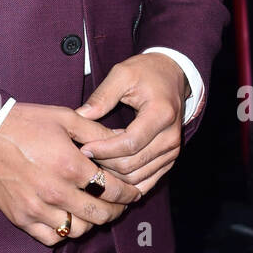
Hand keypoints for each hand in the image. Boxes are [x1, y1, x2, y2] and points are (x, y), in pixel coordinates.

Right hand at [0, 101, 144, 245]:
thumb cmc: (24, 122)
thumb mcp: (64, 118)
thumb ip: (96, 131)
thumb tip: (123, 138)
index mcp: (70, 165)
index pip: (112, 189)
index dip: (128, 193)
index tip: (133, 192)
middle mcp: (55, 191)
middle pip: (100, 214)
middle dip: (116, 210)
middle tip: (120, 204)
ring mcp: (37, 208)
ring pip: (78, 229)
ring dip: (92, 222)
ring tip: (94, 210)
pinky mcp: (21, 218)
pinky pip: (51, 237)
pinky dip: (64, 231)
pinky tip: (68, 217)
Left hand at [74, 54, 185, 194]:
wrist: (172, 74)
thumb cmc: (146, 72)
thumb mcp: (122, 74)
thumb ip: (102, 95)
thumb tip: (80, 116)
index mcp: (161, 114)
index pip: (130, 143)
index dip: (104, 149)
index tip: (83, 146)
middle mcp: (171, 136)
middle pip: (133, 164)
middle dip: (105, 163)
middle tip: (84, 155)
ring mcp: (172, 150)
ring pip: (137, 177)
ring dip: (113, 174)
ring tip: (94, 162)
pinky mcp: (170, 159)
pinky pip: (146, 181)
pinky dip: (126, 180)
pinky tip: (109, 171)